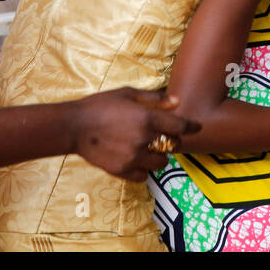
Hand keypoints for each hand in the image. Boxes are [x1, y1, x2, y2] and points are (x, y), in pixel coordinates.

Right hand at [70, 88, 199, 182]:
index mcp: (148, 118)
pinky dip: (144, 170)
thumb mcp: (128, 93)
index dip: (192, 127)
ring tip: (149, 149)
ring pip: (161, 163)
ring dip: (159, 156)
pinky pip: (143, 176)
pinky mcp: (121, 170)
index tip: (196, 127)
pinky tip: (137, 160)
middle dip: (172, 140)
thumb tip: (178, 102)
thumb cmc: (101, 105)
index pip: (181, 127)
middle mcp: (144, 139)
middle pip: (173, 146)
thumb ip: (155, 99)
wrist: (73, 126)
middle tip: (163, 136)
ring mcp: (133, 157)